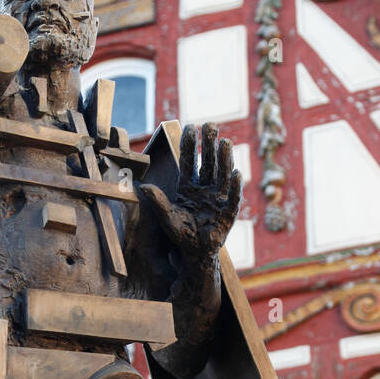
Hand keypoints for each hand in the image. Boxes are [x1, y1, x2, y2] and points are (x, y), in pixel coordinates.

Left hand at [139, 123, 241, 266]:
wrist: (195, 253)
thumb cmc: (181, 234)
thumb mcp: (167, 217)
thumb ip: (157, 202)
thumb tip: (144, 187)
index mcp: (188, 186)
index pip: (188, 161)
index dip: (189, 145)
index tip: (191, 127)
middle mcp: (204, 188)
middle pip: (207, 162)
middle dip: (209, 144)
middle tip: (211, 125)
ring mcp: (217, 198)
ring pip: (221, 174)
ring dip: (224, 159)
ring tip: (225, 141)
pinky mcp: (228, 213)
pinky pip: (232, 198)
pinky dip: (234, 187)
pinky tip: (236, 173)